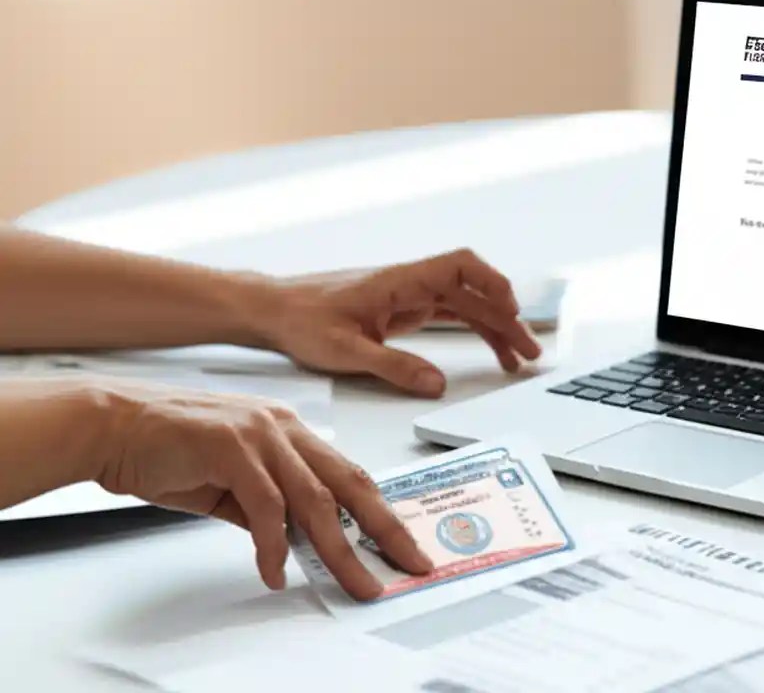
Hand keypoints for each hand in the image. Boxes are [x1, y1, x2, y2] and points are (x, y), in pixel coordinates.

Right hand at [93, 379, 429, 600]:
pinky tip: (274, 571)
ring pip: (316, 499)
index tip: (402, 546)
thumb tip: (297, 541)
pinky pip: (266, 505)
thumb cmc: (167, 450)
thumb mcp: (232, 484)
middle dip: (385, 529)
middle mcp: (285, 427)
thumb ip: (267, 506)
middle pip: (351, 485)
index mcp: (291, 432)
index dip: (381, 514)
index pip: (350, 477)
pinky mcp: (231, 445)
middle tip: (408, 563)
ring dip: (338, 549)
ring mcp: (260, 433)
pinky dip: (274, 544)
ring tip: (354, 581)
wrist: (109, 426)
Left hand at [258, 248, 541, 396]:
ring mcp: (410, 296)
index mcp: (400, 280)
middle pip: (474, 292)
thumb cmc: (301, 320)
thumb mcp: (345, 350)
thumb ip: (393, 366)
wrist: (273, 310)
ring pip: (467, 305)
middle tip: (530, 353)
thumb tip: (437, 384)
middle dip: (506, 320)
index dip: (492, 283)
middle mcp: (411, 283)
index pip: (460, 266)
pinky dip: (474, 332)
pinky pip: (451, 316)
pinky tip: (489, 352)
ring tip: (517, 360)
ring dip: (495, 328)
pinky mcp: (405, 310)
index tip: (511, 310)